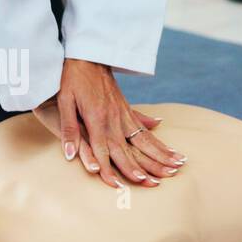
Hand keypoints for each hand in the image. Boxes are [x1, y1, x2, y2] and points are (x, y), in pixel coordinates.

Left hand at [34, 59, 184, 187]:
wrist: (88, 55)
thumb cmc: (72, 79)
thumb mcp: (65, 102)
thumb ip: (68, 129)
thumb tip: (70, 156)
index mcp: (97, 119)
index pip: (105, 150)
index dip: (113, 169)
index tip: (123, 186)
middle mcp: (114, 119)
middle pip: (130, 149)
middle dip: (144, 168)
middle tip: (158, 183)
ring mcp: (123, 114)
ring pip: (144, 140)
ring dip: (160, 155)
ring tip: (176, 167)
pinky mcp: (127, 109)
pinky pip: (144, 129)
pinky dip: (158, 141)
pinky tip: (171, 149)